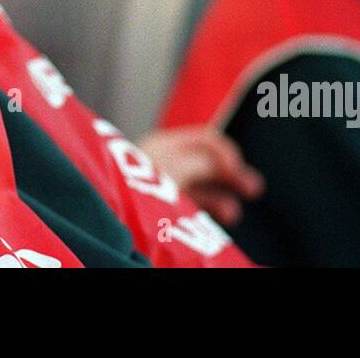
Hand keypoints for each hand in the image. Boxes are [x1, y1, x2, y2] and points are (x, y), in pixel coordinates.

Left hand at [137, 126, 263, 224]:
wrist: (104, 215)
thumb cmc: (136, 187)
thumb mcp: (173, 169)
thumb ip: (201, 162)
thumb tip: (224, 164)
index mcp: (162, 144)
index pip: (205, 139)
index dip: (226, 151)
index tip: (237, 169)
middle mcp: (162, 161)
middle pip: (205, 162)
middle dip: (231, 173)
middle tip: (254, 189)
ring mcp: (160, 184)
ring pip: (199, 186)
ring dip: (221, 196)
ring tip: (233, 215)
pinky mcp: (159, 207)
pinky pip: (189, 203)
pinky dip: (206, 208)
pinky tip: (214, 219)